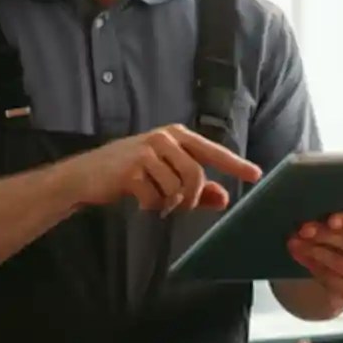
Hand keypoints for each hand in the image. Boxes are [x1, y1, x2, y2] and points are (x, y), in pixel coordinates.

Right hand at [69, 124, 261, 214]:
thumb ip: (197, 189)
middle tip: (177, 207)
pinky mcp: (131, 169)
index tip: (256, 174)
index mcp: (177, 136)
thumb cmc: (131, 174)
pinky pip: (155, 198)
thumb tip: (223, 198)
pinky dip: (151, 206)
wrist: (86, 175)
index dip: (235, 164)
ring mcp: (147, 151)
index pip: (213, 151)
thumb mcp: (166, 178)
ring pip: (176, 188)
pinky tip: (139, 200)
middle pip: (195, 175)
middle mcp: (164, 138)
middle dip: (190, 198)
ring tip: (154, 200)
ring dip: (168, 203)